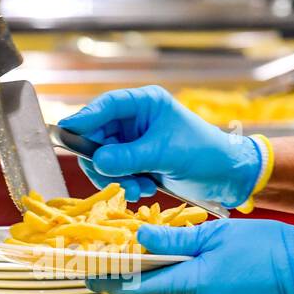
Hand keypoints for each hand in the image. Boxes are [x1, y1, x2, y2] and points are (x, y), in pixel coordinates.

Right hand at [57, 86, 264, 206]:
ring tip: (139, 189)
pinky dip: (125, 184)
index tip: (67, 132)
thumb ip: (129, 157)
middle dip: (104, 162)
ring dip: (116, 178)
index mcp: (145, 103)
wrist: (226, 176)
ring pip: (103, 159)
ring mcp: (134, 142)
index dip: (85, 118)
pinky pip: (115, 173)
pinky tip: (144, 190)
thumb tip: (97, 161)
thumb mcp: (165, 153)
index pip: (106, 105)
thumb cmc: (203, 153)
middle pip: (97, 137)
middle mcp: (135, 120)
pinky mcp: (136, 162)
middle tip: (116, 180)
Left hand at [88, 219, 293, 293]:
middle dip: (153, 277)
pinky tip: (219, 276)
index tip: (92, 278)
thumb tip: (140, 241)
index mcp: (194, 283)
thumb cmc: (265, 245)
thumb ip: (173, 242)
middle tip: (145, 257)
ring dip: (180, 284)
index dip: (114, 283)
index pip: (141, 288)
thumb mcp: (215, 234)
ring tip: (200, 261)